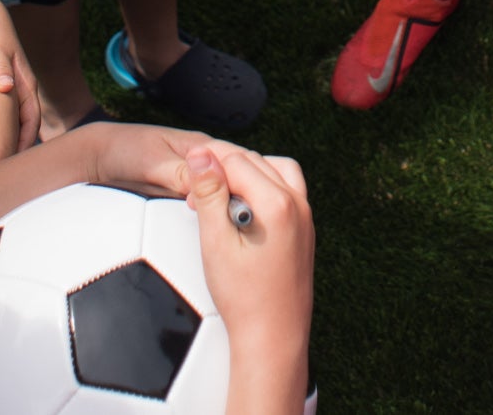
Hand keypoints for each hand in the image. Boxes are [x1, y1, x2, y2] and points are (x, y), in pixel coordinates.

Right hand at [183, 146, 313, 410]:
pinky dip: (264, 186)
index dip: (208, 161)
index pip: (236, 160)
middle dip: (223, 166)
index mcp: (278, 203)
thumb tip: (201, 155)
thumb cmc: (243, 298)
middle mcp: (298, 204)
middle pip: (257, 161)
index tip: (186, 170)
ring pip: (276, 170)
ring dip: (247, 172)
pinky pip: (287, 189)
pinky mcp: (306, 230)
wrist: (273, 338)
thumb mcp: (215, 242)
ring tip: (218, 193)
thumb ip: (209, 193)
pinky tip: (242, 208)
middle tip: (195, 188)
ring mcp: (306, 217)